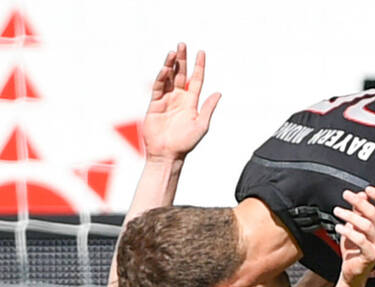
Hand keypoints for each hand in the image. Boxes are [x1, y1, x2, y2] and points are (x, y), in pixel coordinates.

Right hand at [141, 43, 220, 162]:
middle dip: (182, 59)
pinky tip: (165, 69)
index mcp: (191, 103)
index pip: (196, 80)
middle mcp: (178, 99)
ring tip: (173, 52)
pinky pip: (158, 87)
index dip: (199, 66)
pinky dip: (161, 77)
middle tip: (182, 45)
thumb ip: (209, 108)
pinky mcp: (155, 105)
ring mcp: (166, 100)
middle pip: (181, 74)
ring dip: (170, 64)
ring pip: (169, 78)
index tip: (201, 53)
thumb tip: (219, 93)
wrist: (167, 154)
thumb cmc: (185, 143)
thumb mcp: (201, 125)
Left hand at [334, 186, 374, 284]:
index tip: (367, 188)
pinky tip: (339, 227)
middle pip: (374, 213)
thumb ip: (358, 212)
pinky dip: (348, 232)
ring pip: (366, 225)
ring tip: (338, 212)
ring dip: (350, 216)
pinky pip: (360, 239)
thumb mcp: (354, 226)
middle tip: (346, 195)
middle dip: (359, 202)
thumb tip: (361, 194)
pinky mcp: (372, 255)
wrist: (352, 271)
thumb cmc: (354, 249)